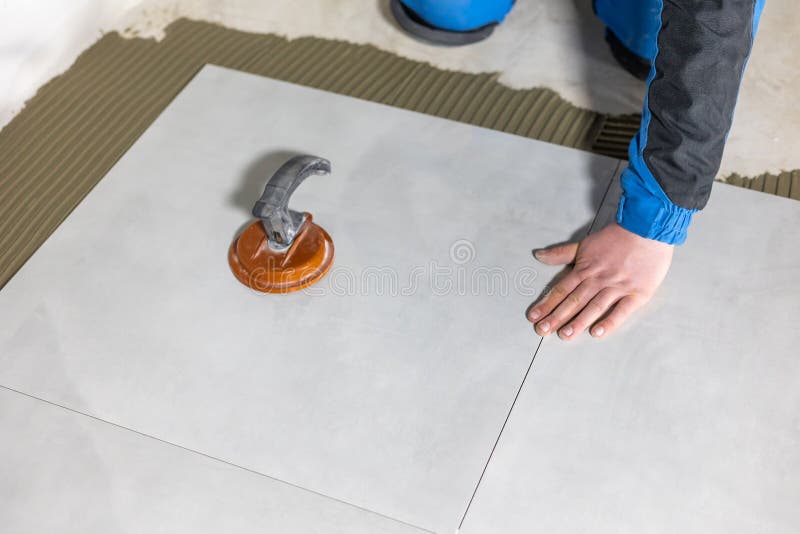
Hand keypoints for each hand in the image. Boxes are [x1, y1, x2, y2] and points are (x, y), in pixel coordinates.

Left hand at [527, 222, 672, 339]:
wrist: (647, 228)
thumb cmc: (615, 237)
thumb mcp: (585, 244)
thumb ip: (562, 253)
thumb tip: (538, 255)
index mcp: (585, 269)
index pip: (562, 289)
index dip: (547, 303)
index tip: (533, 316)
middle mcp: (598, 280)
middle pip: (574, 301)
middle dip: (557, 317)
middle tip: (542, 331)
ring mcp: (618, 287)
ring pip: (594, 307)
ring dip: (579, 322)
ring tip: (565, 335)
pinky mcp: (637, 293)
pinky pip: (621, 310)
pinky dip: (609, 322)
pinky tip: (597, 333)